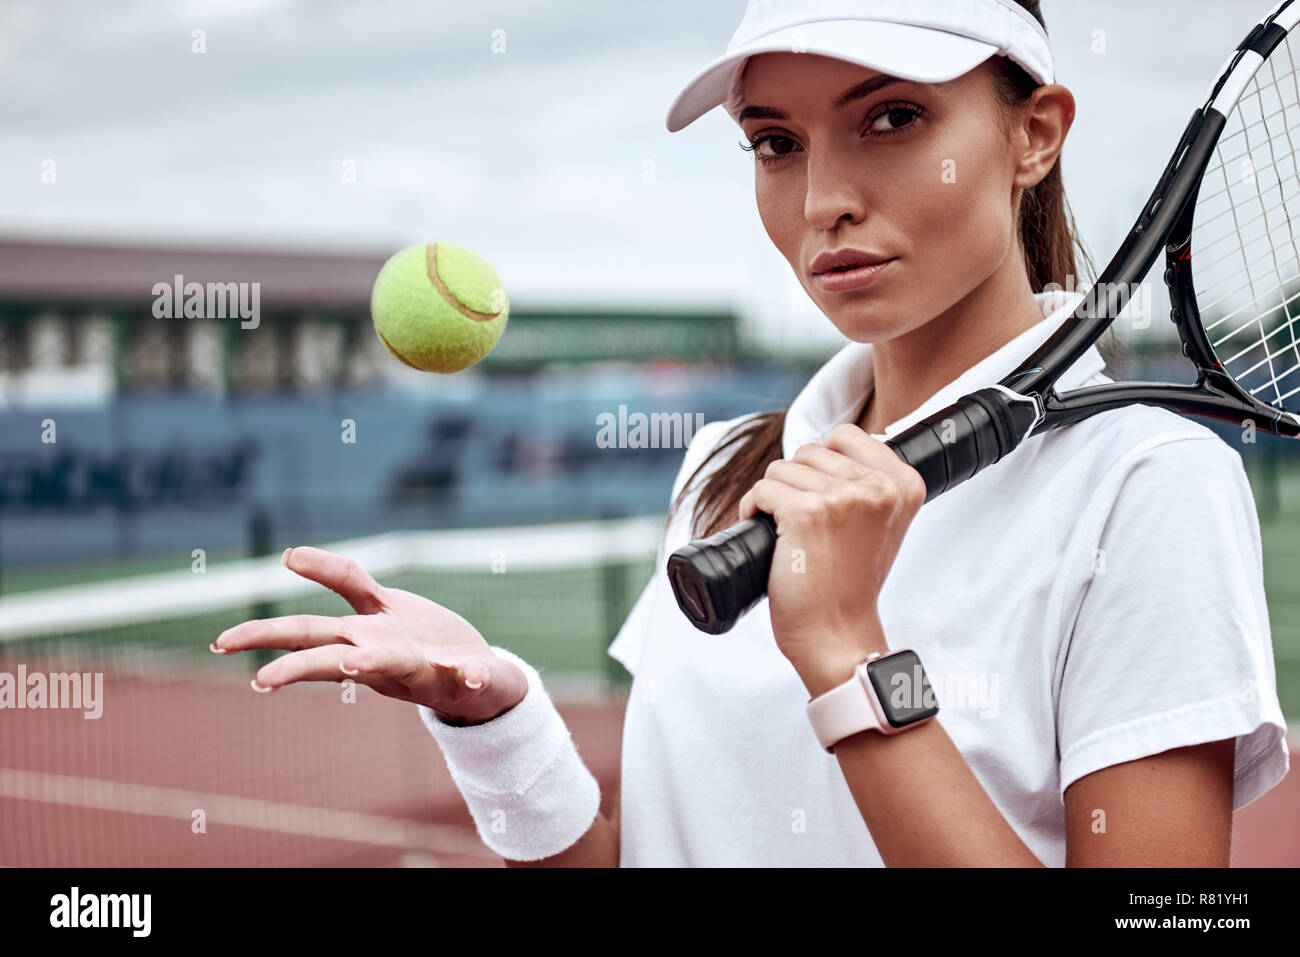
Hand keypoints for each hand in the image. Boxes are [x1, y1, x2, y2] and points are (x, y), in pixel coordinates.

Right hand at [211, 546, 528, 724]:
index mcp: (361, 637)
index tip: (224, 642)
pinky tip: (470, 673)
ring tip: (354, 664)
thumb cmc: (420, 643)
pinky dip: (469, 675)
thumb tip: (290, 555)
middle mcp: (385, 654)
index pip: (310, 628)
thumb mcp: (379, 606)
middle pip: (336, 654)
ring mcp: (426, 666)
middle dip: (298, 665)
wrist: (483, 683)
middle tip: (260, 681)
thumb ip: (343, 578)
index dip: (266, 634)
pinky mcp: (468, 676)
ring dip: (374, 663)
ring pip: (395, 663)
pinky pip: (470, 675)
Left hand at [736, 423, 924, 675]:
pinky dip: (753, 507)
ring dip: (774, 495)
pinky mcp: (807, 513)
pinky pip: (763, 488)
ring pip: (783, 467)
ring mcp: (844, 498)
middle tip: (804, 523)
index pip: (847, 436)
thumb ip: (870, 484)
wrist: (838, 632)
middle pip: (811, 450)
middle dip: (797, 481)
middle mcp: (879, 486)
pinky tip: (766, 531)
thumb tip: (827, 448)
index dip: (823, 464)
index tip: (823, 499)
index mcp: (904, 483)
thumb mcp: (882, 524)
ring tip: (787, 530)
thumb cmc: (851, 582)